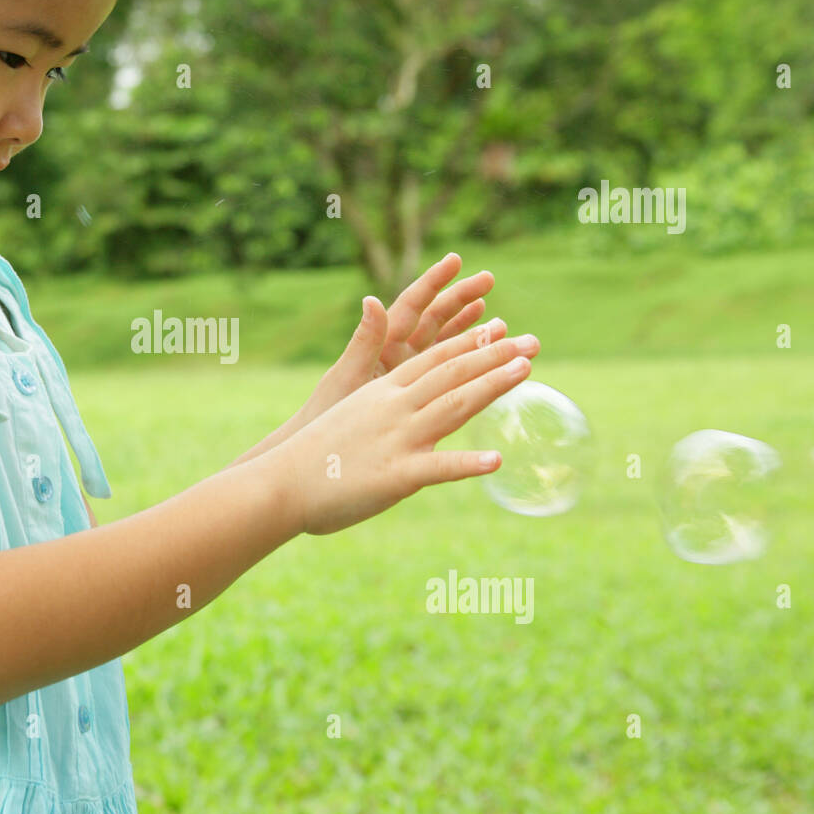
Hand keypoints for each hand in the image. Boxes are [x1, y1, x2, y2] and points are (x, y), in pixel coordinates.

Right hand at [274, 321, 540, 535]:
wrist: (280, 483)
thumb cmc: (312, 452)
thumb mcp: (345, 407)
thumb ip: (374, 388)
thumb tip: (379, 355)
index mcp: (383, 392)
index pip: (435, 359)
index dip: (471, 343)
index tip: (501, 330)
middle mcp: (394, 407)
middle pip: (453, 374)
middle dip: (495, 355)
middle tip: (533, 342)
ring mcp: (397, 439)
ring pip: (453, 406)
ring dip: (493, 387)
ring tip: (528, 372)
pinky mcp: (396, 476)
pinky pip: (438, 469)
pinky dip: (467, 465)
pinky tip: (497, 461)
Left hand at [291, 253, 494, 436]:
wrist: (322, 458)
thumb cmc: (327, 416)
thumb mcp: (347, 378)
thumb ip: (364, 342)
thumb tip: (371, 299)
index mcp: (380, 344)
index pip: (411, 305)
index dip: (432, 282)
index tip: (455, 260)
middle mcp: (397, 354)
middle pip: (434, 319)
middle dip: (461, 299)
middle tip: (488, 281)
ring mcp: (410, 375)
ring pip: (446, 345)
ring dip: (473, 331)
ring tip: (501, 323)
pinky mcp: (420, 398)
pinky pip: (449, 375)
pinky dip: (469, 365)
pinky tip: (492, 361)